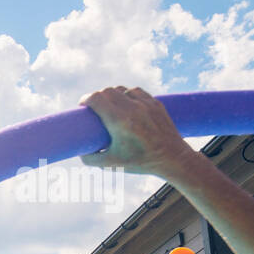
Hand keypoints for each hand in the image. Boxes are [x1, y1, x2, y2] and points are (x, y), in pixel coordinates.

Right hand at [80, 87, 198, 178]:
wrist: (173, 158)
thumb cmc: (141, 162)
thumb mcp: (111, 164)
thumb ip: (91, 159)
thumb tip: (80, 152)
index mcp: (120, 122)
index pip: (97, 98)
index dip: (85, 99)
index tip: (82, 107)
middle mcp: (133, 109)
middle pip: (107, 91)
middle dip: (96, 97)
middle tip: (93, 107)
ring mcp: (146, 104)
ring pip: (122, 89)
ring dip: (111, 95)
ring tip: (109, 106)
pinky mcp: (156, 103)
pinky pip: (136, 91)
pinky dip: (126, 95)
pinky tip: (125, 104)